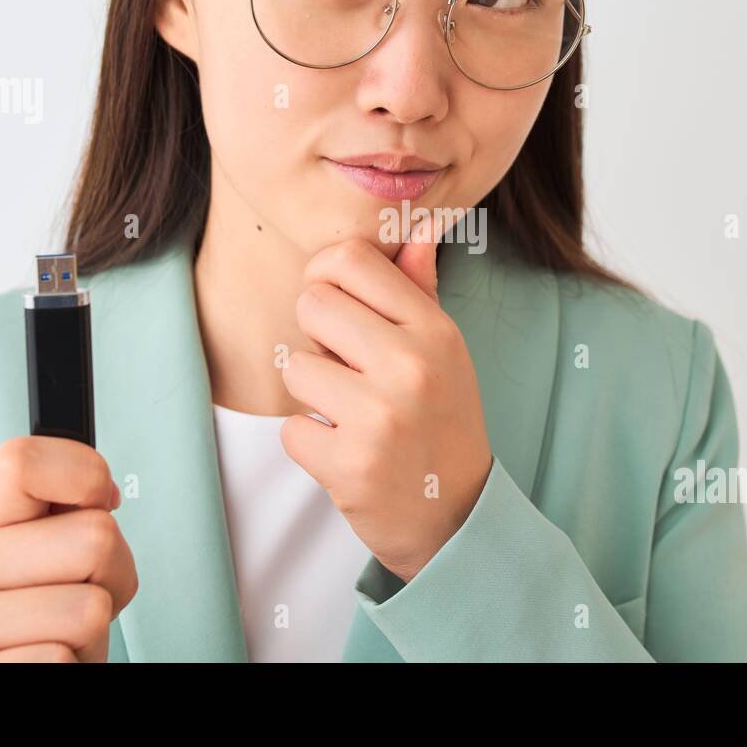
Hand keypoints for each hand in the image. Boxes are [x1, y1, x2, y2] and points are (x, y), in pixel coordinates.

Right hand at [0, 436, 138, 661]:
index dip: (86, 473)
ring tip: (62, 641)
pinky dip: (72, 670)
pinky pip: (62, 661)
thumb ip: (72, 519)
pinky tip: (45, 669)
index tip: (101, 503)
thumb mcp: (52, 561)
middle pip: (95, 537)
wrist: (9, 689)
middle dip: (114, 576)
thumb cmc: (45, 626)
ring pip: (90, 609)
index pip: (23, 461)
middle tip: (82, 600)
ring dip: (94, 635)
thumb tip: (105, 493)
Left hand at [280, 215, 493, 583]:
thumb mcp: (445, 352)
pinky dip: (310, 443)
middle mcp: (410, 365)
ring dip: (314, 395)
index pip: (349, 259)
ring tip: (353, 414)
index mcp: (434, 330)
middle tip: (347, 369)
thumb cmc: (442, 420)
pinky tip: (348, 451)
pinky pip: (290, 429)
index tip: (335, 306)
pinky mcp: (349, 465)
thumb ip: (419, 291)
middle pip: (312, 303)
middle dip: (318, 336)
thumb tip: (415, 231)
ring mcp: (379, 416)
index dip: (326, 276)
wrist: (456, 515)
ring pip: (296, 368)